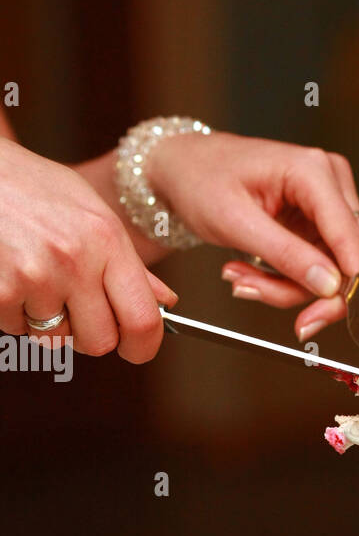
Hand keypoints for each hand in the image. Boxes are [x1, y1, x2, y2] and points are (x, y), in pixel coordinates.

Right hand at [0, 139, 176, 361]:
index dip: (143, 346)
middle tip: (75, 309)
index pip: (142, 320)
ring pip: (54, 337)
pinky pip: (17, 327)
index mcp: (106, 239)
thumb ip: (128, 262)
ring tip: (35, 277)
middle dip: (88, 334)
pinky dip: (14, 311)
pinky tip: (11, 274)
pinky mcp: (2, 290)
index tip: (136, 348)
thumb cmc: (33, 187)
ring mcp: (36, 277)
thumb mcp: (90, 211)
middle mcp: (76, 260)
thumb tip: (165, 301)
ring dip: (45, 320)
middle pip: (99, 341)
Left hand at [144, 132, 358, 326]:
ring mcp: (328, 202)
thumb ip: (286, 254)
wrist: (183, 167)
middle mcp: (331, 182)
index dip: (343, 284)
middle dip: (305, 290)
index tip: (318, 317)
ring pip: (332, 270)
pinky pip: (317, 267)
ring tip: (240, 278)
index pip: (350, 238)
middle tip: (260, 297)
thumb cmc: (201, 179)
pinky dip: (285, 279)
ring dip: (287, 287)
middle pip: (348, 258)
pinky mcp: (318, 221)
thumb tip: (329, 285)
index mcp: (314, 171)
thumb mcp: (236, 222)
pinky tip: (251, 272)